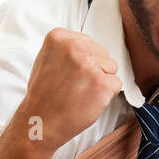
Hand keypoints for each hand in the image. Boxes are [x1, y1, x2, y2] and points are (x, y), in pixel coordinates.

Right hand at [20, 28, 124, 151]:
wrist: (41, 121)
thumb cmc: (44, 95)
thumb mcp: (46, 59)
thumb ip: (66, 49)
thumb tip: (87, 47)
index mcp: (59, 37)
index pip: (88, 42)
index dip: (84, 60)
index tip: (72, 72)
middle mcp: (74, 47)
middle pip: (102, 53)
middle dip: (94, 69)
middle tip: (76, 84)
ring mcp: (89, 65)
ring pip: (111, 67)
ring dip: (101, 81)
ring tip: (81, 91)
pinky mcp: (102, 83)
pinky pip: (116, 83)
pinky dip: (107, 94)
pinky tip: (89, 99)